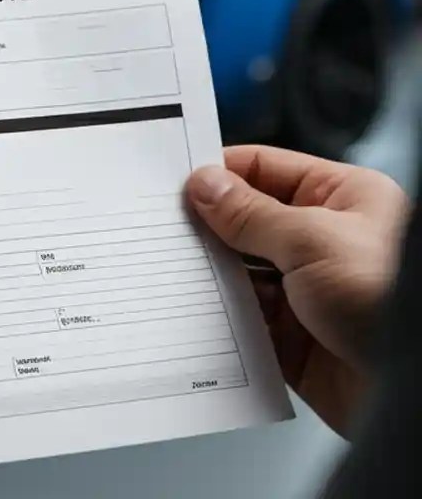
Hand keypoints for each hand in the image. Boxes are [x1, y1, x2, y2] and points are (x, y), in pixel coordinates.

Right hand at [186, 146, 408, 434]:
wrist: (413, 389)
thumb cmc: (390, 301)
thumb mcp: (312, 240)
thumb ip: (250, 213)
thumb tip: (206, 185)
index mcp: (341, 199)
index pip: (264, 169)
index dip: (219, 174)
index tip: (174, 185)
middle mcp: (323, 241)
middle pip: (246, 222)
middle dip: (207, 228)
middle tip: (162, 230)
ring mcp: (306, 290)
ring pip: (240, 274)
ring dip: (210, 277)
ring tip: (173, 273)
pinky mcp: (293, 337)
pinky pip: (243, 322)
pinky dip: (219, 320)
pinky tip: (196, 314)